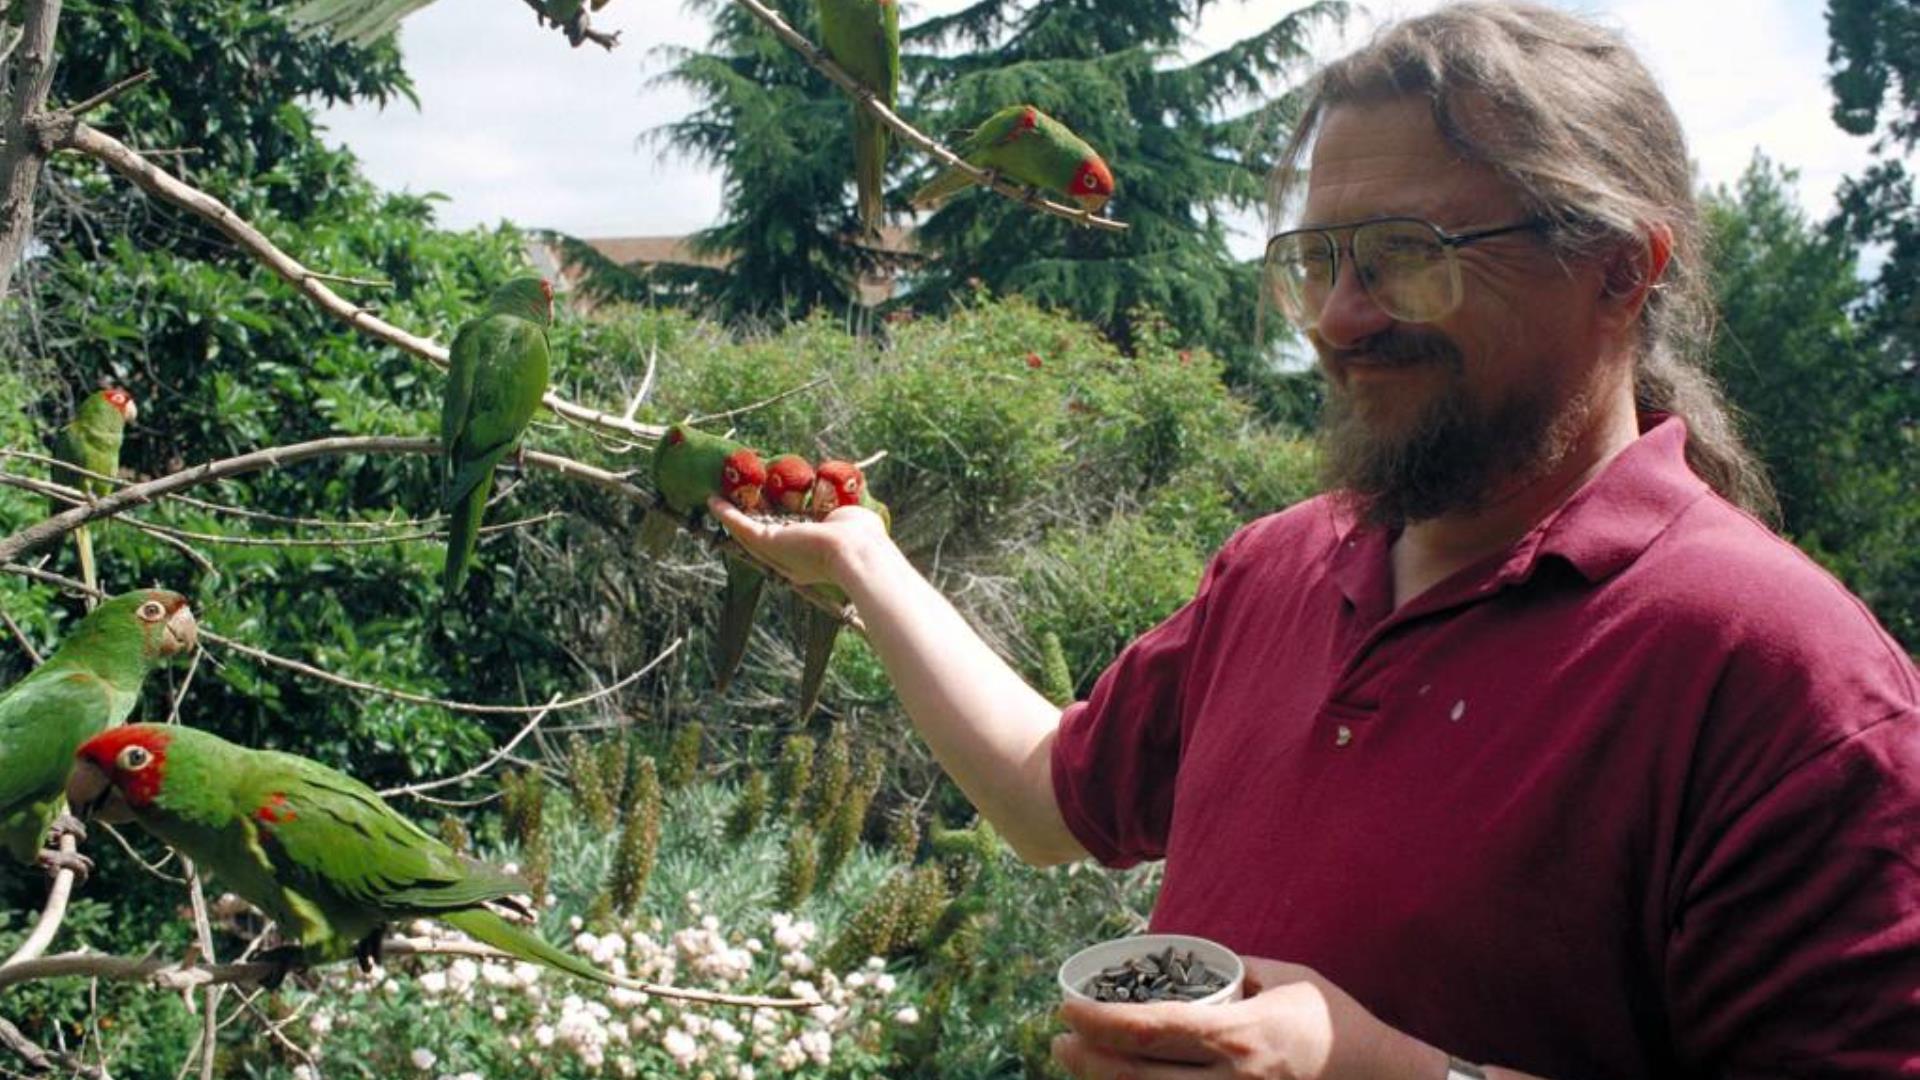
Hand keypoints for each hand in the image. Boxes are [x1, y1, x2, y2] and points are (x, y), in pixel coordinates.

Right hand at [706, 496, 889, 588]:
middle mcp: (790, 562)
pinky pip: (742, 527)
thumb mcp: (851, 524)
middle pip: (761, 543)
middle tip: (733, 508)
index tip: (767, 516)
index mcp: (811, 561)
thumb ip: (842, 518)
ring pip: (747, 535)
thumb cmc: (863, 539)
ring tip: (717, 502)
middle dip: (744, 527)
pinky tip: (713, 501)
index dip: (775, 532)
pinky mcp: (769, 542)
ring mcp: (777, 554)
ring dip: (730, 518)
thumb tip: (839, 512)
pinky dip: (727, 515)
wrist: (857, 552)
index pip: (788, 546)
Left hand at [1052, 957, 1442, 1079]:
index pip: (1152, 1030)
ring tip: (1077, 1064)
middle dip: (1089, 1059)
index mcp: (1240, 1036)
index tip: (1068, 1007)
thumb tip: (1183, 960)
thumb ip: (1232, 968)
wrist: (1382, 1076)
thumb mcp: (1285, 975)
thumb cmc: (1334, 1019)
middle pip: (1139, 1076)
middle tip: (1058, 1039)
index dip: (1101, 1021)